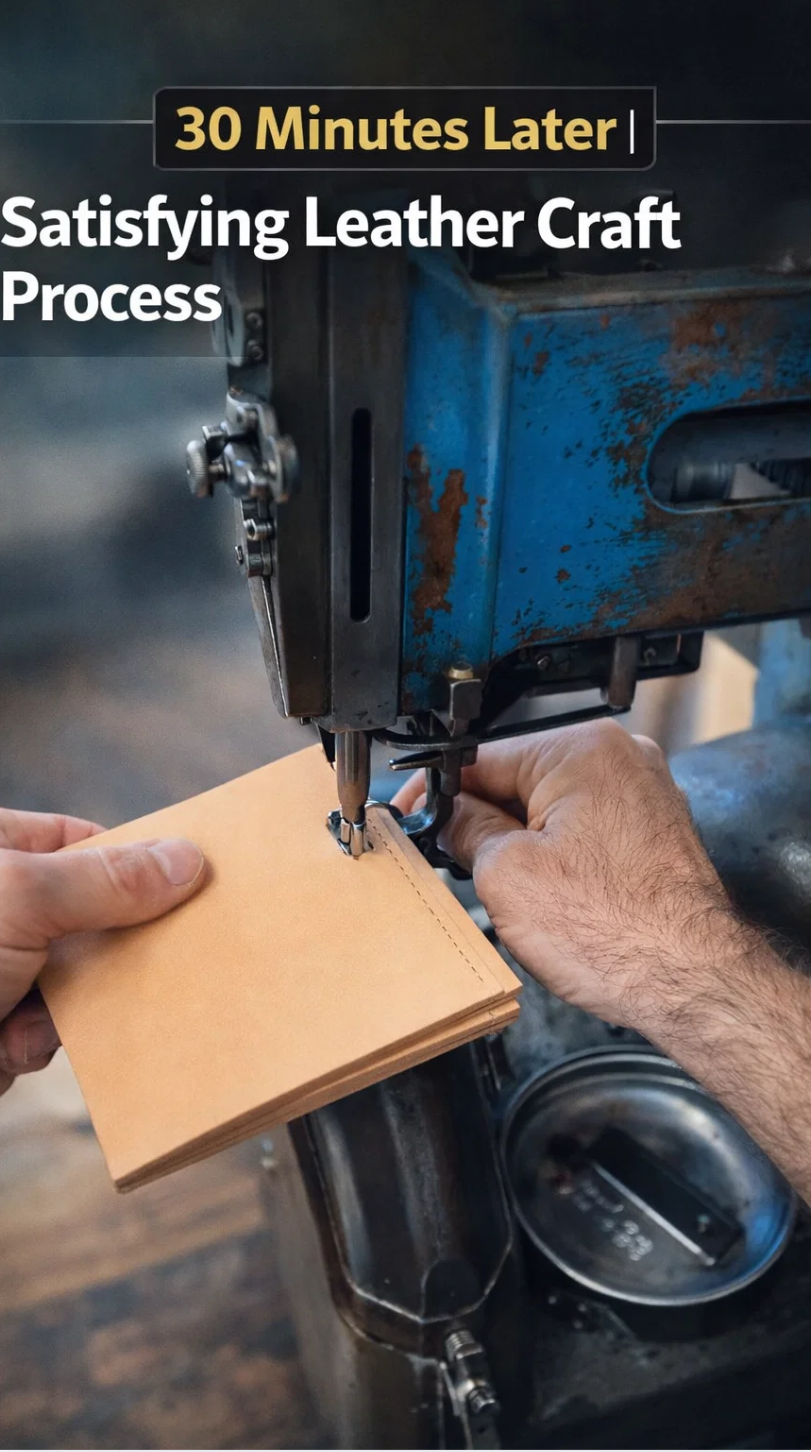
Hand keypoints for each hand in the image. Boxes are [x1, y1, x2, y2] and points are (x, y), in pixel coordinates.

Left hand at [0, 809, 204, 1097]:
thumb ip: (105, 878)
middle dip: (104, 950)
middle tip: (141, 961)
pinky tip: (2, 1047)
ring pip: (69, 982)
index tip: (186, 881)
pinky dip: (30, 1046)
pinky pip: (40, 1033)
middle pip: (85, 916)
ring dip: (62, 1011)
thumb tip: (185, 858)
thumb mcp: (19, 898)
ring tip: (24, 1020)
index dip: (135, 863)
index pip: (80, 843)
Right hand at [394, 720, 735, 1033]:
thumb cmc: (620, 932)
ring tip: (518, 895)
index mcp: (581, 749)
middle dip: (482, 823)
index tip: (411, 817)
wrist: (691, 980)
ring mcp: (642, 796)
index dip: (435, 792)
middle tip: (458, 866)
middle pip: (518, 782)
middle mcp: (619, 760)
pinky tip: (554, 900)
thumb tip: (447, 817)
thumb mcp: (505, 876)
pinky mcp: (653, 833)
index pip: (480, 759)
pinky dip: (558, 859)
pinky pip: (584, 832)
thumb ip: (465, 831)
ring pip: (550, 811)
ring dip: (520, 846)